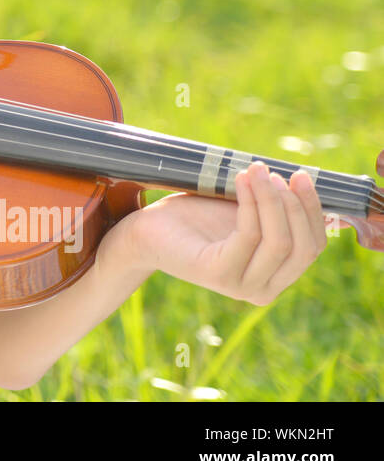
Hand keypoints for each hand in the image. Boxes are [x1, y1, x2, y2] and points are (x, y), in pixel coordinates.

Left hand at [122, 162, 327, 304]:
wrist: (146, 231)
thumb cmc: (195, 218)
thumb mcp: (244, 212)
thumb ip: (277, 210)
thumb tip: (311, 189)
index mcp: (276, 277)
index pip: (313, 247)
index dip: (313, 210)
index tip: (300, 175)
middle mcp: (264, 290)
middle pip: (302, 246)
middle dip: (295, 204)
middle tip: (275, 172)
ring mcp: (243, 287)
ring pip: (278, 240)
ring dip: (271, 199)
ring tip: (256, 170)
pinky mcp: (220, 275)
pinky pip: (249, 235)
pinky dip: (251, 203)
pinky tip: (241, 179)